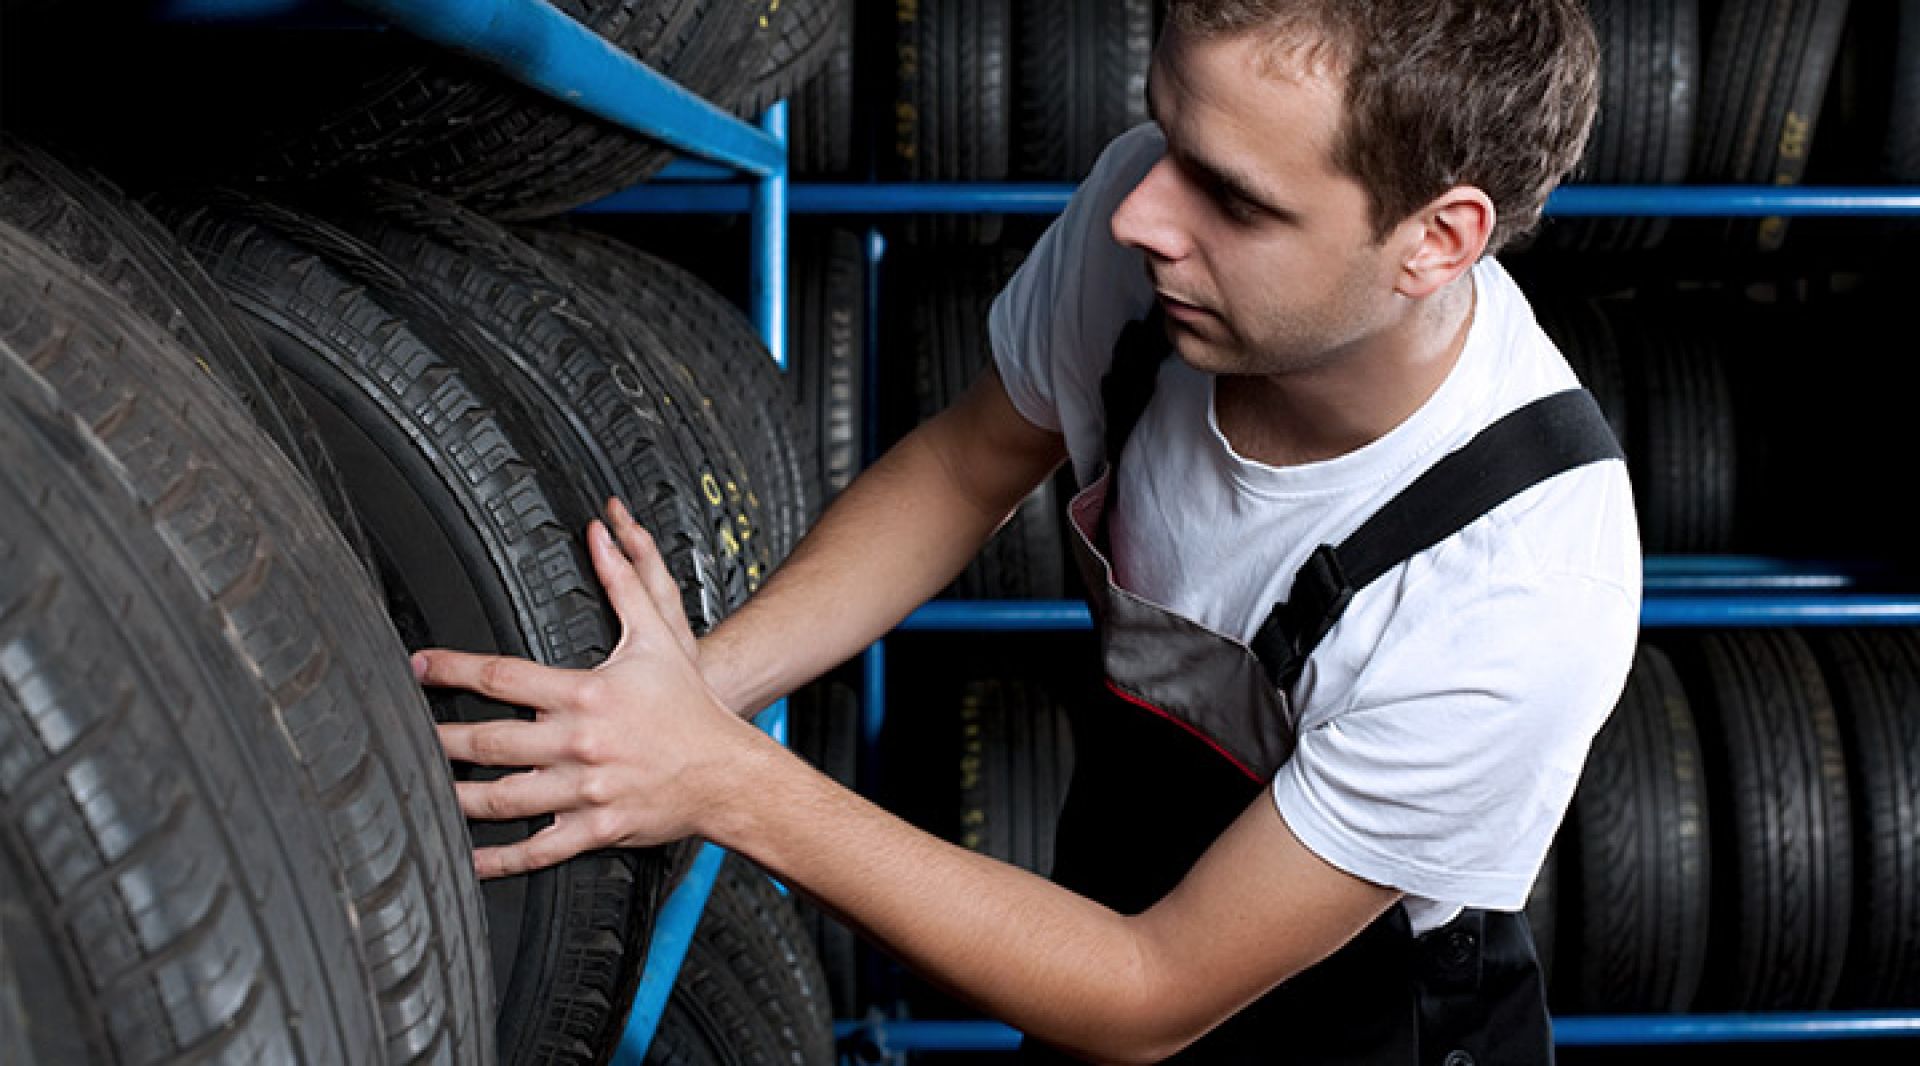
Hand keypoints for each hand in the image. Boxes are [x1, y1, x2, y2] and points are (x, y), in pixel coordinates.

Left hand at [415, 498, 765, 878]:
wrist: (730, 771)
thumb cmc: (690, 707)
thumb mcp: (658, 636)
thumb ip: (624, 583)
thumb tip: (602, 535)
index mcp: (585, 695)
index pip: (502, 677)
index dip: (452, 669)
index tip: (420, 667)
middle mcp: (579, 744)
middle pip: (488, 741)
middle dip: (438, 738)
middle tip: (400, 733)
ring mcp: (584, 792)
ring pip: (502, 799)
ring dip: (455, 797)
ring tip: (422, 790)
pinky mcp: (595, 829)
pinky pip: (537, 850)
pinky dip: (499, 859)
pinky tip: (469, 857)